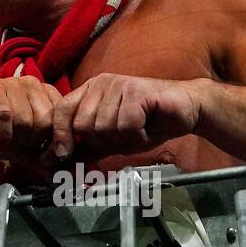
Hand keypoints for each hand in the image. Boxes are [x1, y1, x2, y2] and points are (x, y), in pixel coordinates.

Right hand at [0, 76, 63, 164]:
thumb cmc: (3, 136)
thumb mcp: (30, 152)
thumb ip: (49, 162)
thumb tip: (71, 178)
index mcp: (48, 94)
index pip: (62, 122)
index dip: (54, 145)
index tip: (43, 157)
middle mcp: (33, 84)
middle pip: (45, 122)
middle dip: (32, 144)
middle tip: (20, 147)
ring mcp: (12, 84)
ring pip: (25, 120)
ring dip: (15, 142)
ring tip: (7, 143)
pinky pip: (4, 116)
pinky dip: (2, 137)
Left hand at [47, 74, 205, 161]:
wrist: (186, 109)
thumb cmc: (150, 123)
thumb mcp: (113, 139)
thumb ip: (88, 147)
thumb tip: (61, 162)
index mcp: (90, 91)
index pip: (62, 110)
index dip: (59, 134)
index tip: (61, 155)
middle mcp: (100, 84)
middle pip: (83, 125)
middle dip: (104, 141)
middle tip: (126, 137)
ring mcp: (118, 85)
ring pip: (104, 127)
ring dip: (124, 139)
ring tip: (140, 130)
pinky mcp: (136, 91)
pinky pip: (125, 126)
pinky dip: (137, 135)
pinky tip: (148, 127)